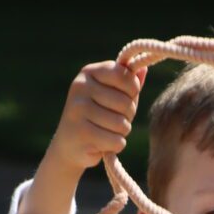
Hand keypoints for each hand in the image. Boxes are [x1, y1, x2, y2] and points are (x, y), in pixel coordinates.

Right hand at [48, 59, 145, 175]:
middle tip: (117, 119)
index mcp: (88, 72)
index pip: (123, 74)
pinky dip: (116, 145)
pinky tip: (104, 143)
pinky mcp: (81, 134)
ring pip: (122, 123)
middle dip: (128, 115)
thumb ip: (127, 82)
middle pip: (125, 102)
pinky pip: (116, 141)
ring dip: (122, 132)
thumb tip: (144, 69)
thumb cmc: (97, 116)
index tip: (127, 96)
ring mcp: (78, 110)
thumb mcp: (111, 94)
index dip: (133, 89)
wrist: (69, 145)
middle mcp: (80, 87)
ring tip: (109, 131)